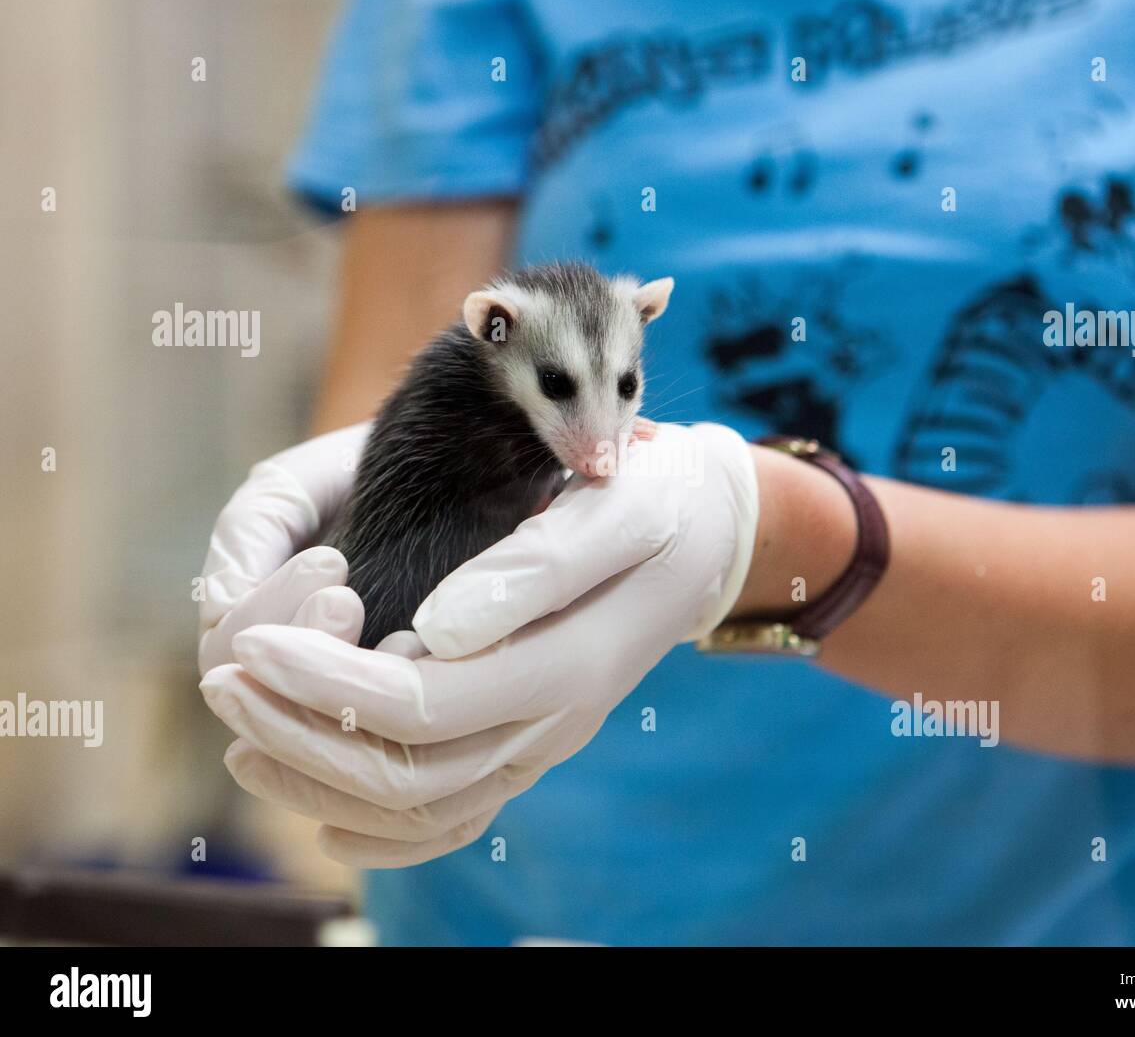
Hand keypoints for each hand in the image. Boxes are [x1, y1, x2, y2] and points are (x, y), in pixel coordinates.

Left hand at [200, 423, 758, 866]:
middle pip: (407, 773)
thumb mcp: (615, 508)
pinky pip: (449, 821)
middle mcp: (550, 725)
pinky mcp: (527, 743)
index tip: (254, 643)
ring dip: (320, 778)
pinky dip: (377, 830)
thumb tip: (435, 629)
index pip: (422, 706)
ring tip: (244, 731)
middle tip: (229, 680)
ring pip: (417, 808)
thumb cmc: (655, 506)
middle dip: (300, 734)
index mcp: (565, 667)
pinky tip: (322, 812)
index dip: (326, 685)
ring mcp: (539, 743)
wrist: (704, 538)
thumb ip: (536, 568)